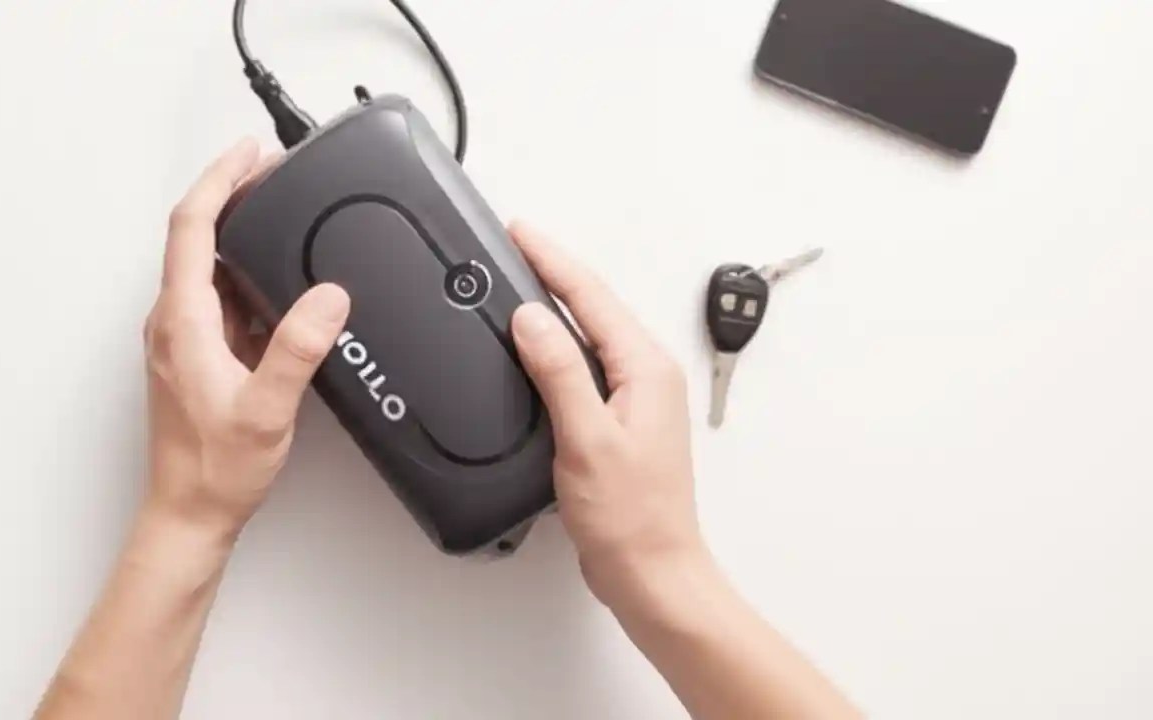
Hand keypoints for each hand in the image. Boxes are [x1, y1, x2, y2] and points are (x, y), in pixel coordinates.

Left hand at [144, 138, 349, 537]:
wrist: (190, 512)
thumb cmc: (214, 469)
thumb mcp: (267, 409)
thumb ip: (297, 350)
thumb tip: (329, 298)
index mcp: (182, 321)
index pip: (191, 227)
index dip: (220, 180)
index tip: (250, 153)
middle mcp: (174, 322)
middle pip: (196, 235)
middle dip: (233, 194)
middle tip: (273, 171)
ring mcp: (183, 338)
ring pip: (207, 265)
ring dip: (240, 233)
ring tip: (281, 213)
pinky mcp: (197, 355)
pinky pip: (219, 297)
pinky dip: (247, 274)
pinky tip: (280, 282)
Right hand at [508, 222, 703, 605]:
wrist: (651, 571)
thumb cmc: (631, 516)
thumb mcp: (587, 437)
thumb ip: (559, 372)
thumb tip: (532, 317)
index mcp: (646, 369)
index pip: (592, 296)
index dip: (552, 260)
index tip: (520, 231)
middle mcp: (647, 375)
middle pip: (594, 306)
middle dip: (554, 271)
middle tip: (515, 243)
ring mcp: (636, 398)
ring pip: (591, 333)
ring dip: (557, 304)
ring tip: (522, 278)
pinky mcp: (620, 420)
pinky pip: (587, 363)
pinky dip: (559, 343)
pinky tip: (538, 344)